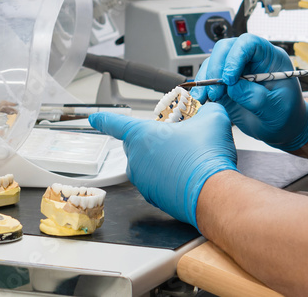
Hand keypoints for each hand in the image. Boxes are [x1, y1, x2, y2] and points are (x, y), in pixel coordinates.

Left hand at [88, 104, 235, 229]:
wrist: (213, 193)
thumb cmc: (206, 157)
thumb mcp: (213, 118)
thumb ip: (206, 109)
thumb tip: (208, 111)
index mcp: (143, 135)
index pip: (116, 123)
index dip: (104, 119)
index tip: (94, 118)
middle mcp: (137, 158)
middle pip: (136, 143)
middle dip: (152, 139)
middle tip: (175, 138)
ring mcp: (143, 180)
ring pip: (147, 163)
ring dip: (161, 159)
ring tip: (186, 158)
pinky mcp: (154, 197)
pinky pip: (156, 181)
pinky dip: (167, 177)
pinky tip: (187, 174)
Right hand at [192, 34, 307, 151]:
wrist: (282, 128)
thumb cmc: (286, 115)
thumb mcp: (275, 109)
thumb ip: (255, 97)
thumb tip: (232, 87)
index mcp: (270, 58)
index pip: (250, 43)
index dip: (236, 56)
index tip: (230, 78)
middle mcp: (251, 60)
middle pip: (227, 48)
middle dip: (216, 67)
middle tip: (215, 91)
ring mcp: (237, 70)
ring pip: (214, 61)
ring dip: (206, 78)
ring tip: (206, 98)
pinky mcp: (225, 83)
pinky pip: (209, 77)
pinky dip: (202, 87)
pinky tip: (202, 99)